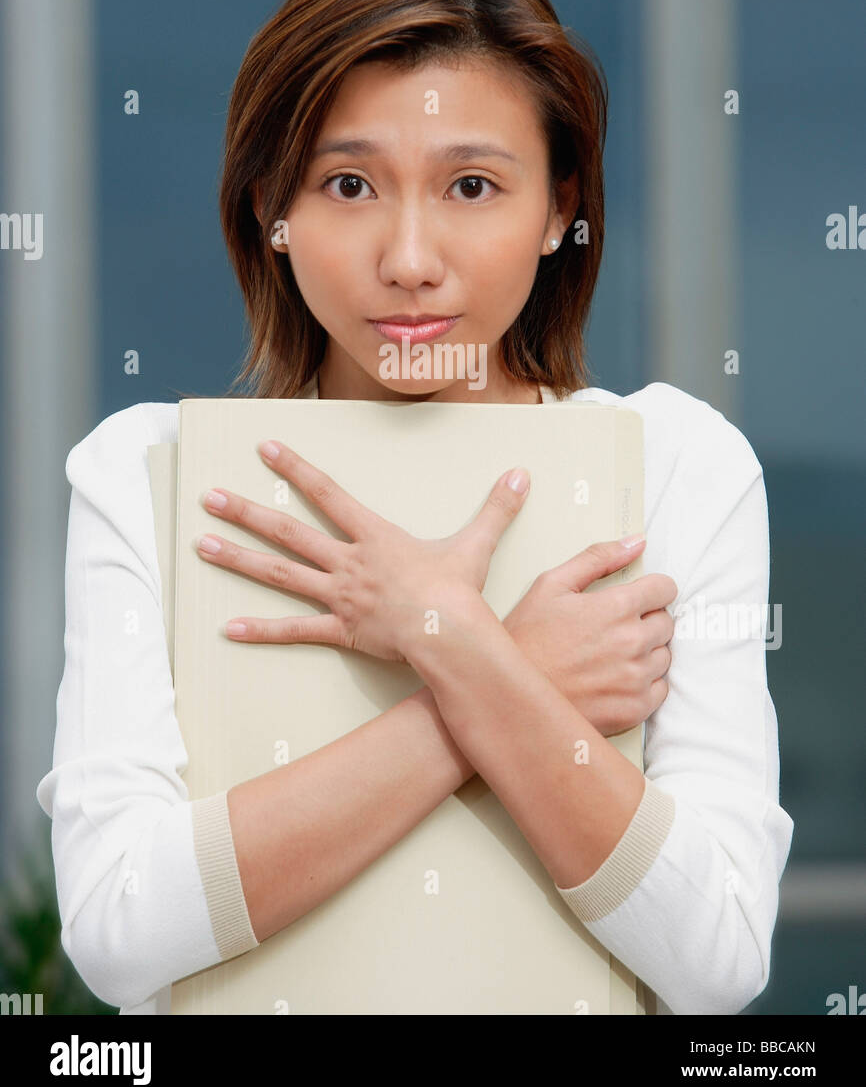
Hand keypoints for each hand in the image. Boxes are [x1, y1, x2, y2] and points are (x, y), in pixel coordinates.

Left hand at [196, 439, 530, 664]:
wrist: (452, 637)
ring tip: (202, 546)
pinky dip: (261, 630)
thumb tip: (521, 474)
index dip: (295, 469)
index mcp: (374, 536)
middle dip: (246, 512)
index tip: (264, 449)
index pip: (327, 493)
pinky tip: (229, 627)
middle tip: (208, 497)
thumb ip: (496, 507)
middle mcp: (347, 562)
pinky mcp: (339, 630)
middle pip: (288, 531)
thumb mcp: (478, 543)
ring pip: (279, 574)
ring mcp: (339, 596)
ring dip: (239, 559)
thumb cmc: (461, 592)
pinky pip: (294, 630)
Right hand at [502, 538, 676, 735]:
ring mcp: (635, 679)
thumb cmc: (525, 637)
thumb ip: (598, 558)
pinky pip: (659, 690)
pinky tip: (614, 678)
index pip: (665, 589)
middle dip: (647, 619)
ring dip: (646, 651)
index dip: (651, 589)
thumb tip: (637, 541)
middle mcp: (633, 642)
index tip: (638, 596)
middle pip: (666, 622)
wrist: (508, 696)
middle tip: (615, 626)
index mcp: (617, 607)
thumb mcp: (551, 585)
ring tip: (611, 654)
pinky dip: (644, 683)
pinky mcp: (633, 710)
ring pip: (664, 656)